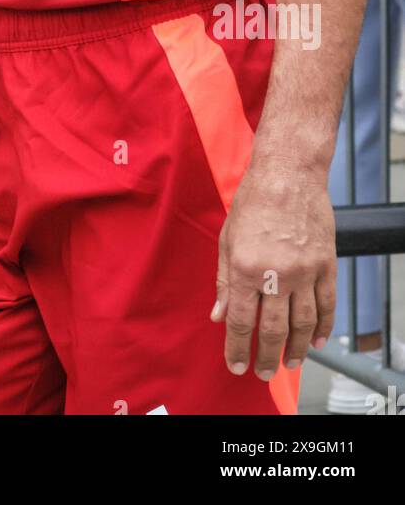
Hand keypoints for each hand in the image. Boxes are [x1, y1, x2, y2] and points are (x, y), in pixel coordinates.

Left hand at [211, 158, 336, 378]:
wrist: (288, 174)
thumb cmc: (253, 202)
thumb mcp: (227, 239)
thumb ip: (224, 280)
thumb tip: (219, 315)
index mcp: (246, 267)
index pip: (242, 321)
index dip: (237, 348)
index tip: (237, 365)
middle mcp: (277, 273)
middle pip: (274, 330)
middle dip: (267, 357)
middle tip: (263, 372)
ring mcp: (305, 270)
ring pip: (303, 324)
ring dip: (297, 349)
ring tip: (291, 363)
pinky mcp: (326, 264)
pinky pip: (327, 305)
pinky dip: (323, 327)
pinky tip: (317, 341)